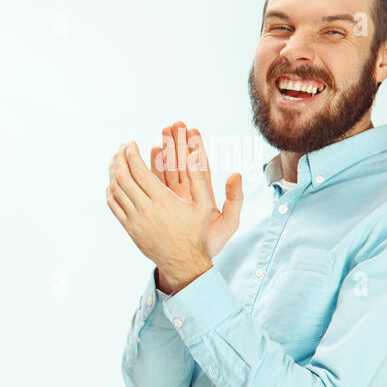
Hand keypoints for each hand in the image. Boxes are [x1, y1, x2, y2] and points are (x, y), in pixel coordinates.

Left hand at [106, 141, 213, 293]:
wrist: (183, 261)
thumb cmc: (195, 231)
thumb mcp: (204, 205)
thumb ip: (200, 177)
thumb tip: (195, 153)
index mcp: (163, 201)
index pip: (139, 172)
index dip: (131, 155)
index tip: (130, 143)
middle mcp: (145, 210)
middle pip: (123, 179)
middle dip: (119, 159)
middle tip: (121, 148)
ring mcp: (134, 220)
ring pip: (116, 191)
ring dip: (113, 173)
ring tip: (116, 160)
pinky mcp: (129, 228)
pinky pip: (114, 206)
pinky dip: (110, 191)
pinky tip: (113, 181)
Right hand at [151, 121, 242, 258]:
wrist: (188, 262)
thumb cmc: (209, 243)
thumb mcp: (229, 222)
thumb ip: (235, 199)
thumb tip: (236, 175)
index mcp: (203, 194)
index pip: (199, 166)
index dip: (196, 148)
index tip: (193, 131)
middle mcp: (187, 193)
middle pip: (181, 163)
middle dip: (178, 143)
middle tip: (174, 124)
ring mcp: (171, 198)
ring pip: (167, 170)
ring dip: (164, 151)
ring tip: (161, 133)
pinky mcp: (159, 204)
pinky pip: (154, 183)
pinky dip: (152, 168)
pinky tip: (149, 153)